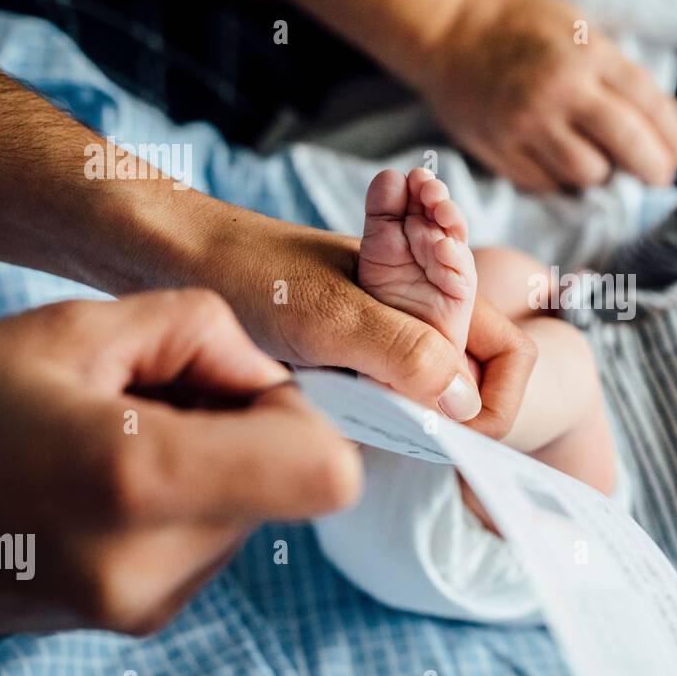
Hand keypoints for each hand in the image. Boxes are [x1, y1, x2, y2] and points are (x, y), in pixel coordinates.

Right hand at [0, 290, 360, 633]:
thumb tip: (270, 379)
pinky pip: (208, 542)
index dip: (298, 412)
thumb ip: (204, 332)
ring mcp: (142, 606)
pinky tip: (103, 481)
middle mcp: (149, 565)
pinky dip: (182, 502)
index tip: (232, 384)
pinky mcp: (135, 621)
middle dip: (242, 428)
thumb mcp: (76, 328)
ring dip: (210, 464)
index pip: (323, 470)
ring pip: (251, 511)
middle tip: (146, 400)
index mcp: (136, 481)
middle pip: (289, 483)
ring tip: (110, 440)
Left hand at [195, 211, 535, 436]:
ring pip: (420, 387)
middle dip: (441, 397)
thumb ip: (404, 352)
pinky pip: (376, 391)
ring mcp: (381, 328)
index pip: (510, 355)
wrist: (166, 250)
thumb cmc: (249, 269)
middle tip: (386, 403)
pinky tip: (323, 403)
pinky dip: (361, 402)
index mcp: (435, 283)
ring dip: (397, 404)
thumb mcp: (331, 316)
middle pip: (469, 373)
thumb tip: (463, 404)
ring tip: (348, 396)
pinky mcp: (344, 350)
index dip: (495, 396)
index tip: (453, 425)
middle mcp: (418, 306)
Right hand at [422, 0, 676, 191]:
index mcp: (586, 54)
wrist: (450, 33)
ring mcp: (527, 123)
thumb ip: (615, 71)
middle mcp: (559, 90)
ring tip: (599, 161)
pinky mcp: (500, 149)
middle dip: (653, 167)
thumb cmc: (524, 29)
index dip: (674, 136)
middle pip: (627, 144)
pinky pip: (549, 184)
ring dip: (602, 173)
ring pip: (589, 173)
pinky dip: (562, 180)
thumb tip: (658, 127)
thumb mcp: (577, 29)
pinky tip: (561, 164)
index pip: (648, 102)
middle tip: (660, 175)